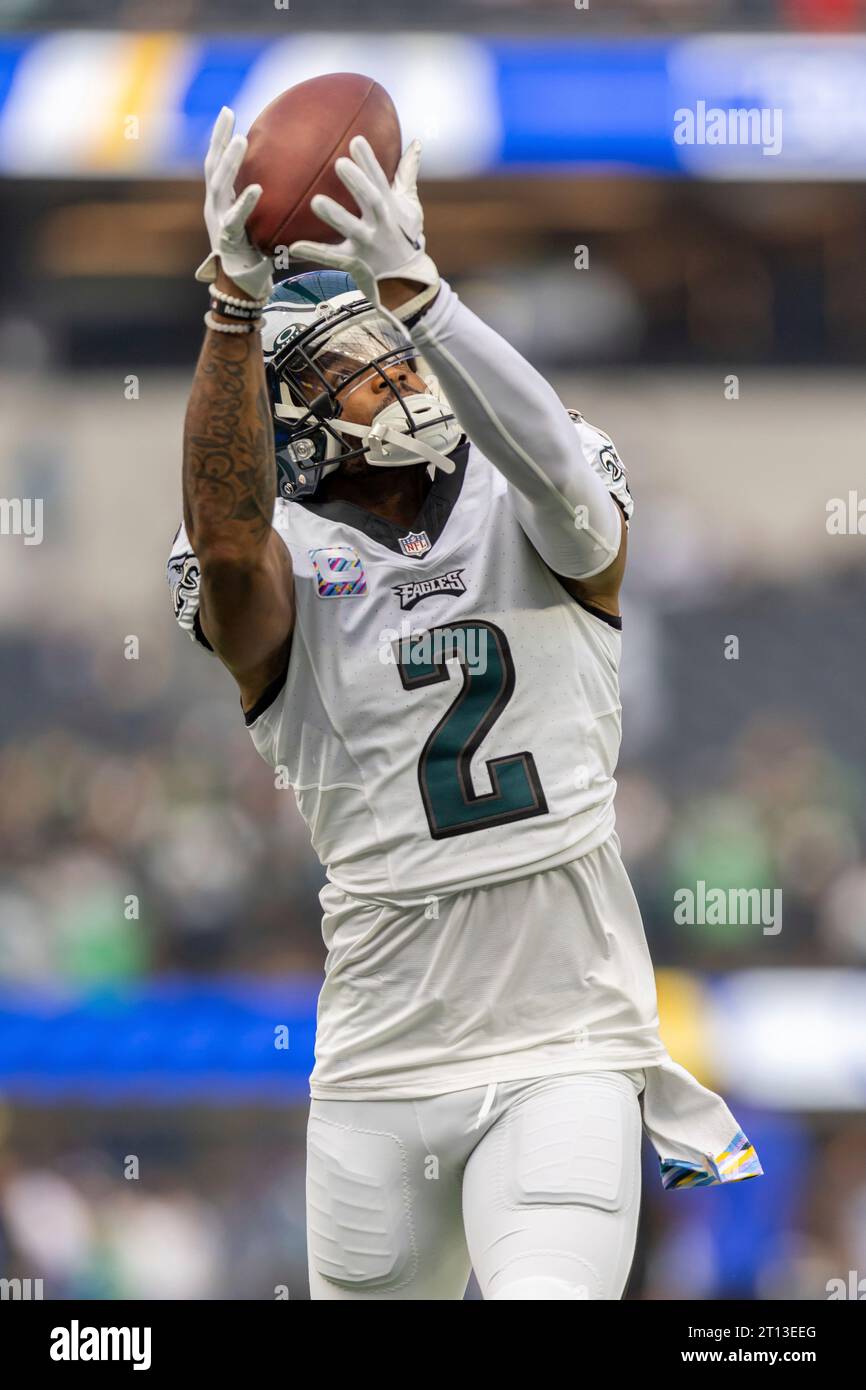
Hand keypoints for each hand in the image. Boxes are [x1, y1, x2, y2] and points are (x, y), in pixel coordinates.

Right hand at [195, 107, 272, 300]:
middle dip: (217, 138)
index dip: (219, 136)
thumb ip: (271, 201)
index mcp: (221, 201)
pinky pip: (235, 218)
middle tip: (228, 113)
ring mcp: (217, 223)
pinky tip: (257, 189)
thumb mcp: (263, 222)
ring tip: (241, 140)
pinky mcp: (226, 241)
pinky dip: (245, 203)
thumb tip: (298, 178)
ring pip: (218, 186)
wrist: (244, 290)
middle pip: (211, 166)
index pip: (216, 162)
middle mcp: (214, 208)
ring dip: (229, 162)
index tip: (228, 110)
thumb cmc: (258, 255)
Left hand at [289, 136, 438, 307]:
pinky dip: (314, 252)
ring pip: (352, 228)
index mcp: (391, 206)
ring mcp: (368, 243)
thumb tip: (416, 143)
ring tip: (316, 200)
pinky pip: (333, 257)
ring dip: (335, 215)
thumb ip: (408, 173)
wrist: (407, 280)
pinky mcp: (355, 262)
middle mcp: (381, 224)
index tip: (356, 141)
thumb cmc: (405, 235)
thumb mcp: (411, 205)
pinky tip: (294, 246)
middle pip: (371, 200)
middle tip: (339, 163)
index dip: (369, 161)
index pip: (380, 180)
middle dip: (357, 183)